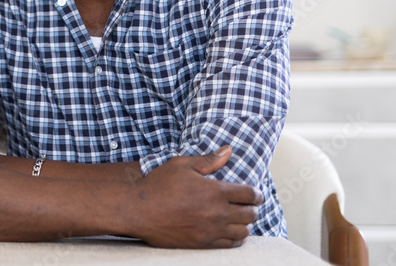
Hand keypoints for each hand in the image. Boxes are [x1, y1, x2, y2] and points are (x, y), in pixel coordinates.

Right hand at [128, 146, 261, 248]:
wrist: (139, 210)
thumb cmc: (158, 185)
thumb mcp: (181, 165)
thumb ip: (208, 160)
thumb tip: (228, 150)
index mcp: (215, 192)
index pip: (250, 194)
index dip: (256, 194)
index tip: (255, 194)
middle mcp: (217, 213)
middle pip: (250, 214)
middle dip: (252, 208)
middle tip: (247, 205)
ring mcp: (211, 230)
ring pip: (243, 231)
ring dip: (245, 224)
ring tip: (239, 219)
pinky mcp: (203, 243)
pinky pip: (229, 244)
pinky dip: (235, 238)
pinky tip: (230, 232)